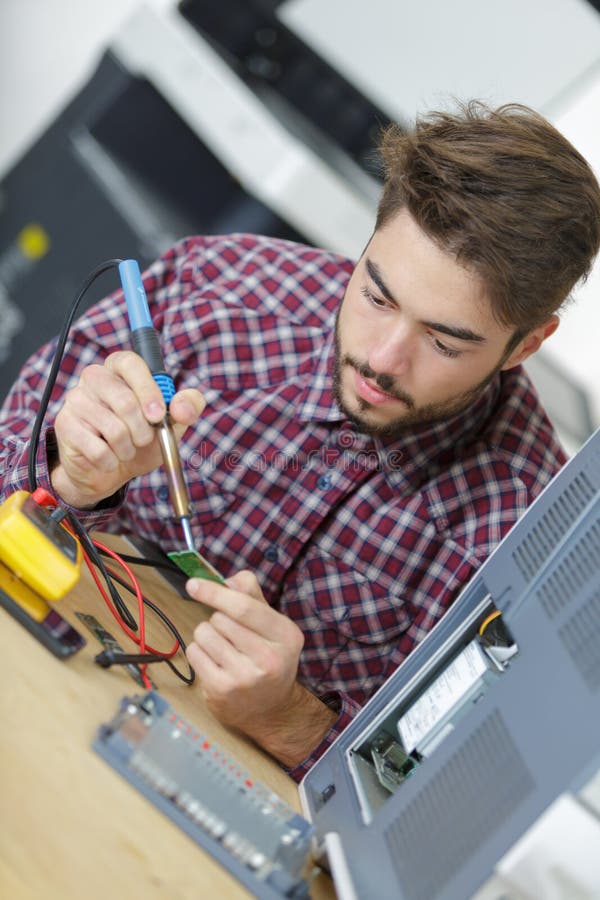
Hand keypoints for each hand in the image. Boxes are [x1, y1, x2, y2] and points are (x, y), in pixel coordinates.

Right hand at [51, 350, 204, 507]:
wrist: (113, 470)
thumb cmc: (142, 439)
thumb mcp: (172, 423)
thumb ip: (187, 408)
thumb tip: (183, 407)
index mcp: (120, 369)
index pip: (130, 363)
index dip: (147, 389)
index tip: (158, 415)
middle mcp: (94, 378)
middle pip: (123, 399)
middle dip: (143, 429)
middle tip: (144, 440)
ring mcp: (76, 400)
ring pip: (113, 428)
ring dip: (128, 448)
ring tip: (126, 449)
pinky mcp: (65, 425)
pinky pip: (98, 449)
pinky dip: (112, 461)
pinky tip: (110, 459)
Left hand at [186, 571, 336, 766]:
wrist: (272, 710)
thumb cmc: (269, 658)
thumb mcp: (273, 625)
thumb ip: (253, 596)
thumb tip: (229, 581)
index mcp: (286, 636)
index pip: (244, 607)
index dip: (215, 592)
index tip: (194, 584)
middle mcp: (269, 658)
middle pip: (220, 618)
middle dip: (217, 618)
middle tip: (230, 633)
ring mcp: (244, 677)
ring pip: (204, 633)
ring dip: (207, 635)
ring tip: (222, 647)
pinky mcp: (221, 690)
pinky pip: (194, 652)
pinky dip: (199, 651)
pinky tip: (214, 661)